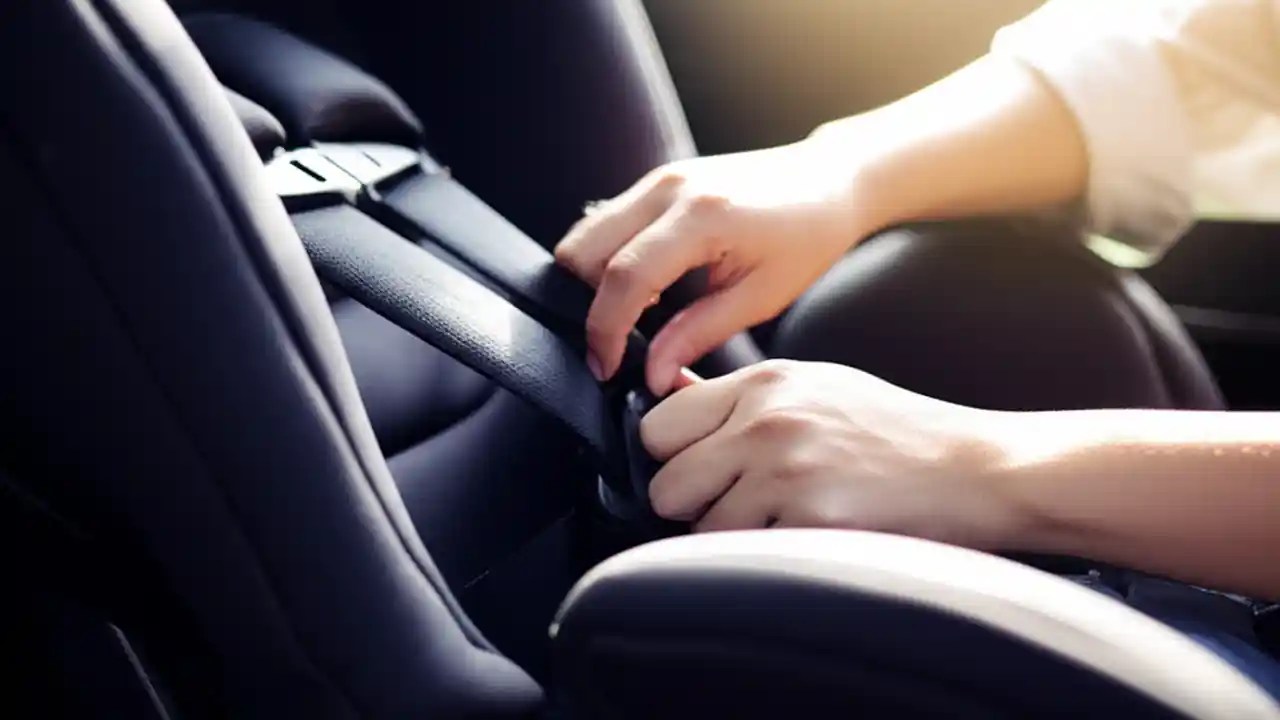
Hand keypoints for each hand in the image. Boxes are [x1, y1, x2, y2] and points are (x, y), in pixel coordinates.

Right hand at [554, 141, 871, 394]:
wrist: (829, 179)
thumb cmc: (808, 237)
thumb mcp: (761, 297)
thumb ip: (698, 334)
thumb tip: (652, 375)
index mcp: (702, 216)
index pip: (625, 277)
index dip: (606, 331)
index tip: (606, 368)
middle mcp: (669, 189)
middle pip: (583, 251)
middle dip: (587, 305)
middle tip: (617, 345)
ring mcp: (658, 178)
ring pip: (586, 234)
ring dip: (593, 281)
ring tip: (635, 316)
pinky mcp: (656, 180)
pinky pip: (605, 222)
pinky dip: (607, 259)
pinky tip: (644, 287)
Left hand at [642, 360, 1023, 548]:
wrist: (975, 469)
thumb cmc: (897, 433)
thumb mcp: (816, 389)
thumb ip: (741, 397)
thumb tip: (669, 396)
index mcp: (764, 382)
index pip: (657, 424)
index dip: (671, 456)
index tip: (697, 467)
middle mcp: (766, 420)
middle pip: (666, 482)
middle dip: (691, 503)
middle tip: (738, 503)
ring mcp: (786, 470)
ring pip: (698, 527)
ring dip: (727, 536)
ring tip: (783, 519)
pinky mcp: (809, 519)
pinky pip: (743, 555)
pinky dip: (765, 555)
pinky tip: (807, 535)